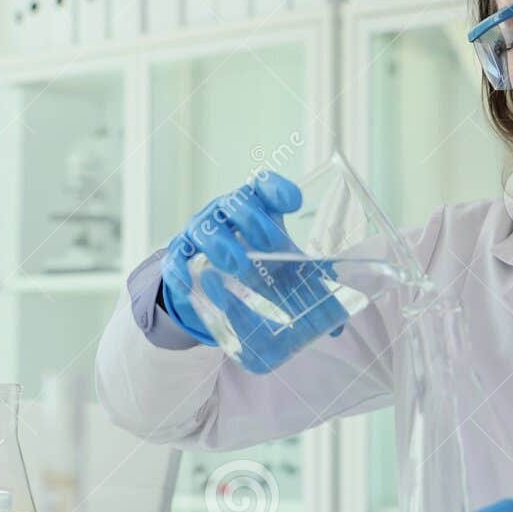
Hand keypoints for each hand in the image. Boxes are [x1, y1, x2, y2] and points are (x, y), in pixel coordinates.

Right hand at [160, 172, 349, 372]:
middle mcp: (223, 215)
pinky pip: (176, 261)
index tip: (294, 203)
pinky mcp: (178, 259)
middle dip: (253, 220)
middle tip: (271, 245)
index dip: (276, 188)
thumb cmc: (256, 266)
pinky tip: (192, 285)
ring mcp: (198, 235)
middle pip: (234, 202)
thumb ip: (310, 289)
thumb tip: (337, 325)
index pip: (262, 185)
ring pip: (203, 228)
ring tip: (240, 266)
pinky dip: (183, 272)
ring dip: (221, 244)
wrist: (209, 281)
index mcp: (254, 208)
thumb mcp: (283, 271)